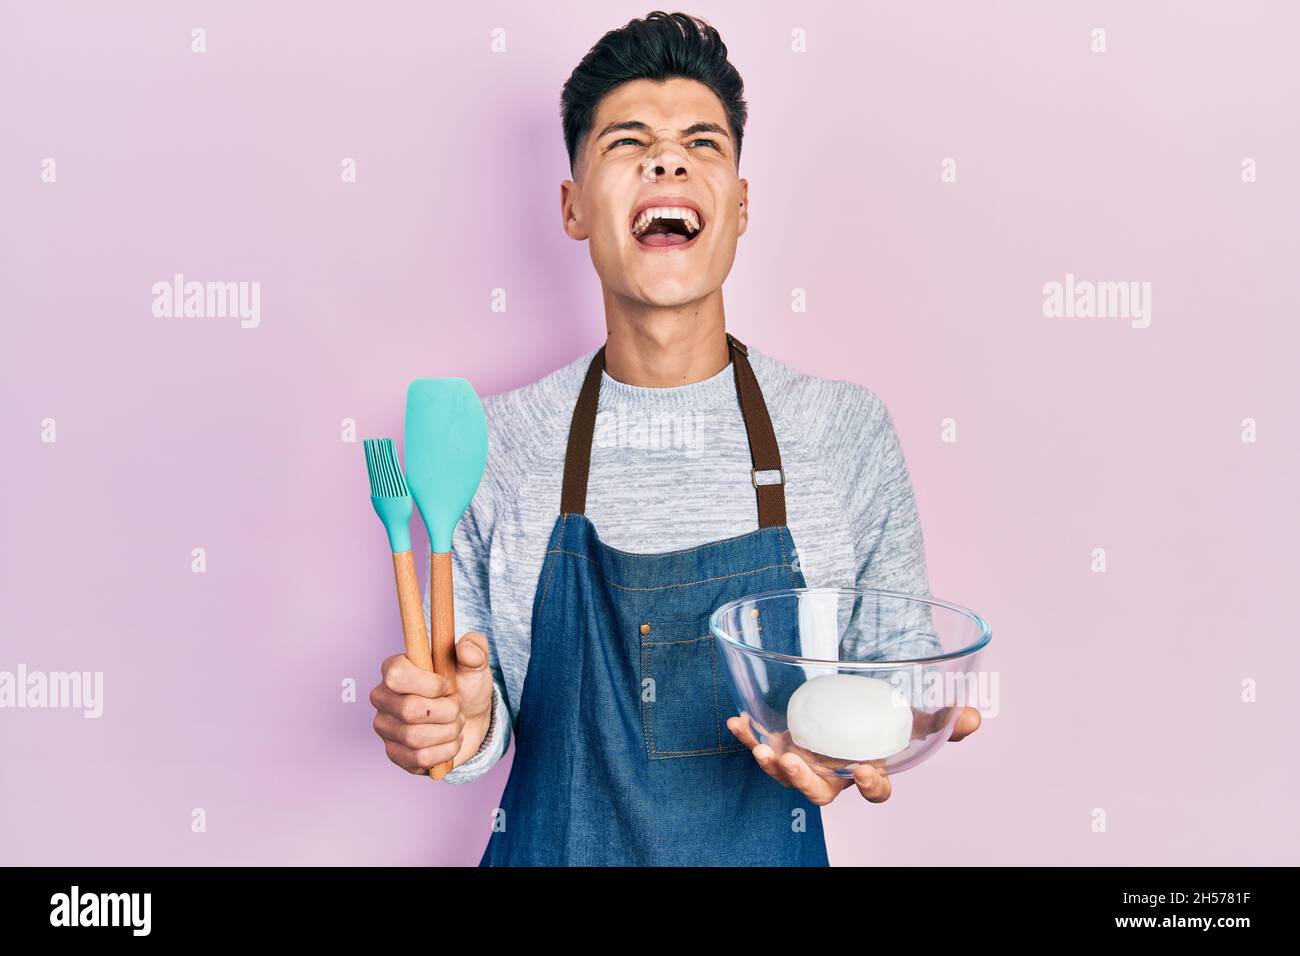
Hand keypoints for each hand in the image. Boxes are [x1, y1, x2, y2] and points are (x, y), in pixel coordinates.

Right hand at [370, 631, 494, 775]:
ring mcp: (386, 728)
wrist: (471, 718)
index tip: (449, 686)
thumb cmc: (465, 687)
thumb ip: (474, 649)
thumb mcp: (474, 664)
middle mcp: (383, 698)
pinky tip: (451, 742)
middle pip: (410, 710)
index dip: (430, 684)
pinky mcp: (396, 754)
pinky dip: (445, 751)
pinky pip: (419, 759)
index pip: (397, 676)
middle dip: (447, 711)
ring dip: (449, 732)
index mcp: (394, 669)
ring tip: (456, 724)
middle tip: (457, 708)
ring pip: (416, 738)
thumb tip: (466, 650)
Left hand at [725, 705, 981, 805]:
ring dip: (772, 767)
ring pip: (786, 777)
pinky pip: (760, 745)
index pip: (875, 790)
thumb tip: (973, 718)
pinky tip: (737, 722)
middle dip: (805, 782)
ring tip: (761, 750)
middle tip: (795, 762)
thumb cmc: (882, 712)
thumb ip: (943, 720)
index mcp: (868, 769)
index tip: (865, 769)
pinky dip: (746, 736)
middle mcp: (834, 771)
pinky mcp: (780, 743)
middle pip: (820, 793)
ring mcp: (805, 760)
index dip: (870, 785)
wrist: (851, 689)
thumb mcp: (912, 713)